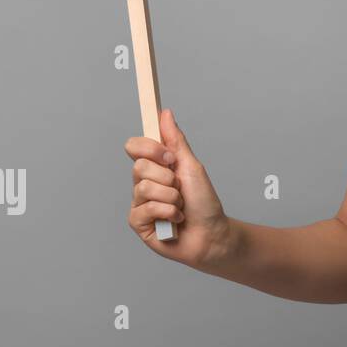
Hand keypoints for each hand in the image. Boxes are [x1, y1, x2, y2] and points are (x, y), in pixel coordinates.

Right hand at [124, 109, 234, 267]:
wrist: (212, 233)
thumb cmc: (204, 201)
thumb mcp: (192, 166)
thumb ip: (176, 141)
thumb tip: (165, 113)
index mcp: (155, 167)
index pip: (134, 147)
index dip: (149, 148)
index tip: (169, 157)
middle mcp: (144, 183)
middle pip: (138, 167)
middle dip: (167, 177)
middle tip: (180, 187)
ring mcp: (139, 203)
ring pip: (143, 188)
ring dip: (171, 197)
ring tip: (180, 206)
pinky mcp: (138, 223)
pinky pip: (146, 209)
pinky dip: (168, 212)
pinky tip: (175, 220)